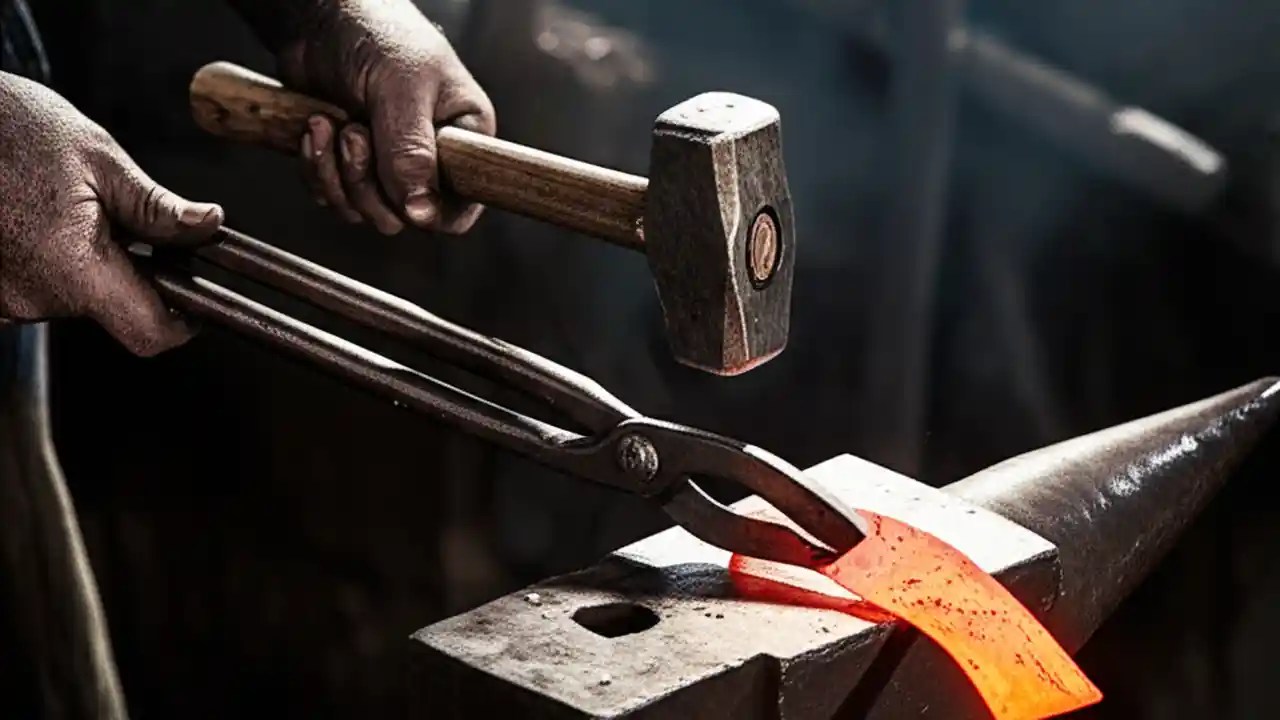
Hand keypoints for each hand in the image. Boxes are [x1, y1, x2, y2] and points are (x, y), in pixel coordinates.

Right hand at [0, 72, 223, 355]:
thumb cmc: (8, 128)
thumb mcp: (98, 157)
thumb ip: (156, 206)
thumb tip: (208, 226)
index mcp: (72, 268)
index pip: (149, 332)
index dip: (183, 321)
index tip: (196, 297)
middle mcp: (32, 297)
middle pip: (113, 309)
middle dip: (134, 271)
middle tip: (127, 220)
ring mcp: (3, 299)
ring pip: (75, 297)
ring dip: (90, 263)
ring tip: (73, 209)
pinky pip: (39, 287)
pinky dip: (55, 261)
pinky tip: (45, 221)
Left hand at [278, 0, 495, 235]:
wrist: (319, 18)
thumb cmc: (376, 35)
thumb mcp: (402, 88)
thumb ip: (412, 151)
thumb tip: (421, 211)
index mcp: (463, 138)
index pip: (462, 206)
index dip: (433, 212)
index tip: (403, 196)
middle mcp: (429, 159)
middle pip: (403, 215)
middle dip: (367, 182)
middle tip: (354, 133)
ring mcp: (386, 165)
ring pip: (363, 210)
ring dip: (336, 173)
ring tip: (330, 123)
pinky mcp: (349, 166)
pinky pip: (332, 197)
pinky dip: (316, 169)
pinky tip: (314, 127)